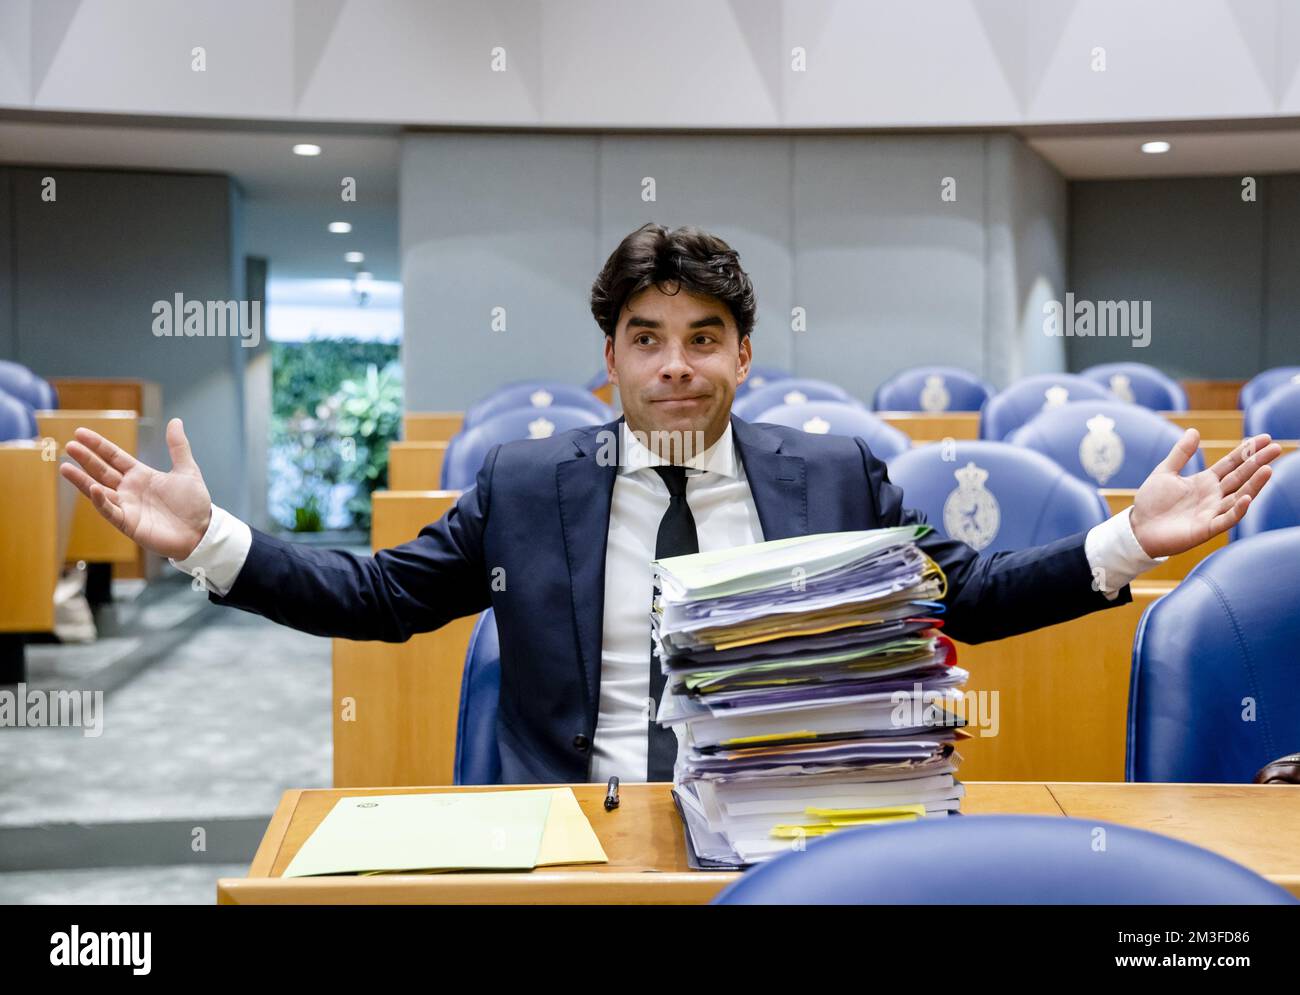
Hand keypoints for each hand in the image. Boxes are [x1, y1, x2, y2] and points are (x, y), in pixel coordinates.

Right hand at [59, 417, 212, 559]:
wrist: (202, 532)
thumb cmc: (193, 504)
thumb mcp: (187, 470)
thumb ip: (178, 447)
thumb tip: (175, 420)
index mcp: (140, 475)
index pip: (114, 457)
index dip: (98, 445)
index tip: (80, 433)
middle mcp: (129, 490)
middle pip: (102, 471)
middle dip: (86, 459)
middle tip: (69, 445)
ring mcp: (127, 507)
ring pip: (99, 491)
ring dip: (82, 480)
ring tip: (65, 467)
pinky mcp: (129, 524)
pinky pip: (110, 512)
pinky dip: (101, 502)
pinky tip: (93, 489)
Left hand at [1130, 429, 1280, 558]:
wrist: (1138, 528)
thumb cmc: (1152, 502)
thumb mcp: (1165, 472)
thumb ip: (1180, 453)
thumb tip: (1194, 430)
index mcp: (1205, 482)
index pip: (1232, 464)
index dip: (1247, 451)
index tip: (1265, 438)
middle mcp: (1214, 496)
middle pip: (1240, 477)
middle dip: (1257, 463)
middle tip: (1276, 448)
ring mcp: (1212, 512)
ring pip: (1239, 497)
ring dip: (1254, 485)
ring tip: (1267, 469)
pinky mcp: (1205, 529)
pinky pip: (1226, 520)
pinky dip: (1237, 510)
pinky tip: (1247, 498)